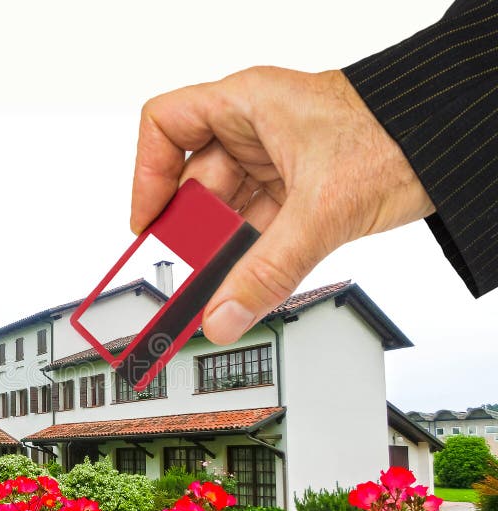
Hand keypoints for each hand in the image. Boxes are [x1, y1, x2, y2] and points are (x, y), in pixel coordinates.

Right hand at [131, 67, 434, 344]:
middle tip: (189, 274)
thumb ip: (267, 269)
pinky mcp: (296, 190)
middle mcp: (254, 129)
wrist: (455, 140)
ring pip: (227, 211)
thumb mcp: (322, 209)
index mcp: (247, 104)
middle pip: (195, 183)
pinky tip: (246, 281)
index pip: (165, 125)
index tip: (147, 224)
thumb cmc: (399, 135)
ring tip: (220, 286)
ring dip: (223, 252)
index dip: (146, 174)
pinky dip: (250, 257)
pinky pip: (256, 227)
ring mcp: (274, 161)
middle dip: (192, 232)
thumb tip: (222, 316)